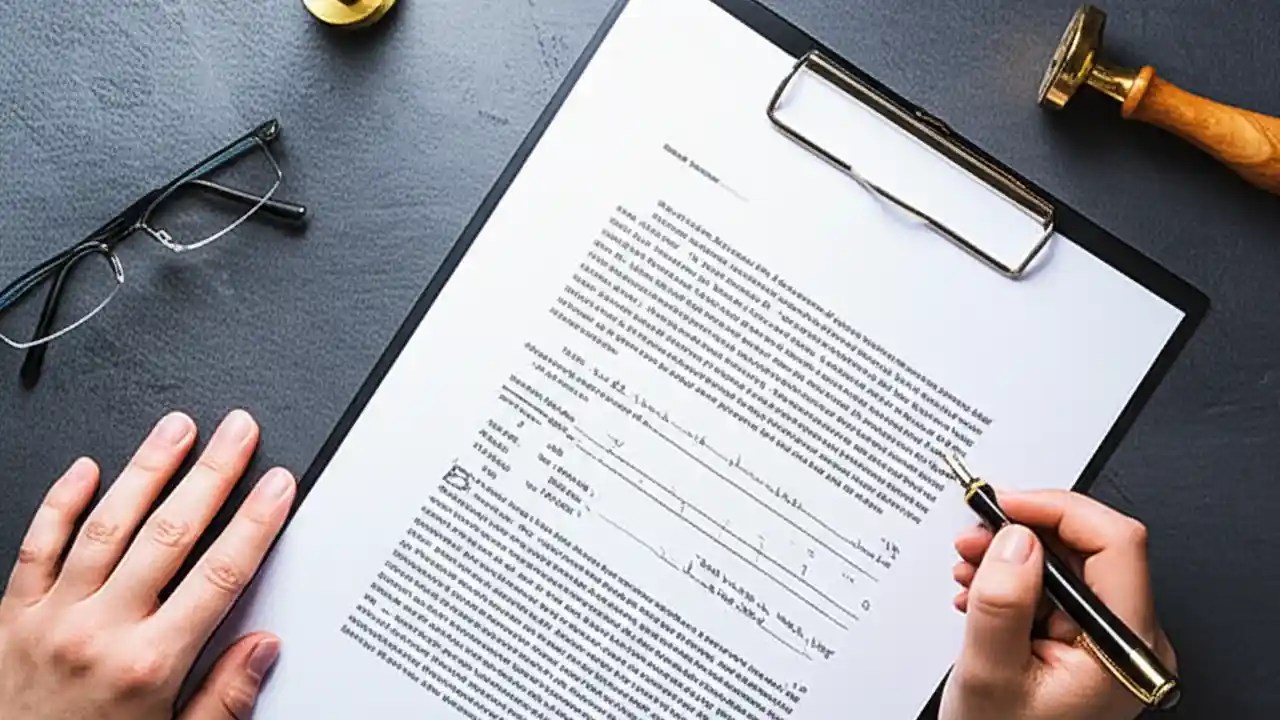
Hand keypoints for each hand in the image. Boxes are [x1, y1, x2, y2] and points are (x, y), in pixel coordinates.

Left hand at [0, 410, 295, 718]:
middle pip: (170, 534)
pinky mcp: (12, 616)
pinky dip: (60, 503)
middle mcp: (100, 632)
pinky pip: (37, 546)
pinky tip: (85, 469)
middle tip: (238, 433)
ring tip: (177, 429)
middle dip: (213, 474)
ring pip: (107, 525)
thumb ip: (224, 697)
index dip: (255, 524)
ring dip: (147, 470)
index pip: (220, 575)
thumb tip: (264, 648)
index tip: (277, 488)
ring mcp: (52, 618)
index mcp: (149, 665)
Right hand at [941, 491, 1176, 719]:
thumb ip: (1002, 602)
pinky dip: (1016, 581)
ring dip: (1012, 556)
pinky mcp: (1087, 643)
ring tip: (969, 567)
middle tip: (974, 535)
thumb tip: (1016, 538)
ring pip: (1070, 566)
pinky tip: (981, 590)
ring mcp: (1109, 642)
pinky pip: (1058, 590)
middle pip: (1091, 548)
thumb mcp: (990, 673)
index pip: (1116, 543)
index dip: (1058, 510)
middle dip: (1023, 533)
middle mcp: (1129, 641)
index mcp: (1124, 648)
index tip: (1007, 504)